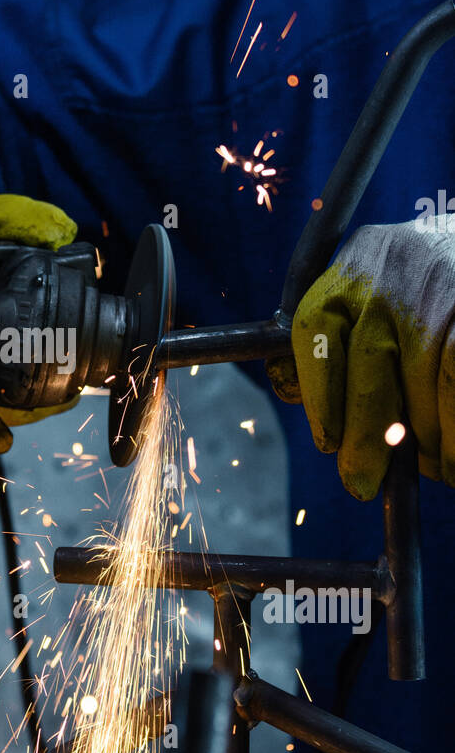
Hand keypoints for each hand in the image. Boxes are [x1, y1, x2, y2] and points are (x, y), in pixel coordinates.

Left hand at [266, 222, 454, 499]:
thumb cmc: (425, 288)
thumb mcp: (376, 293)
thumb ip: (339, 345)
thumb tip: (313, 419)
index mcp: (352, 267)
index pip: (314, 330)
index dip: (318, 394)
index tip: (327, 442)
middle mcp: (391, 273)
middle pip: (368, 369)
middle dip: (365, 438)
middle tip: (361, 484)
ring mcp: (438, 294)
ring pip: (421, 390)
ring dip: (424, 444)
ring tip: (430, 468)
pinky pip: (454, 389)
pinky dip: (453, 439)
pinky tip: (450, 461)